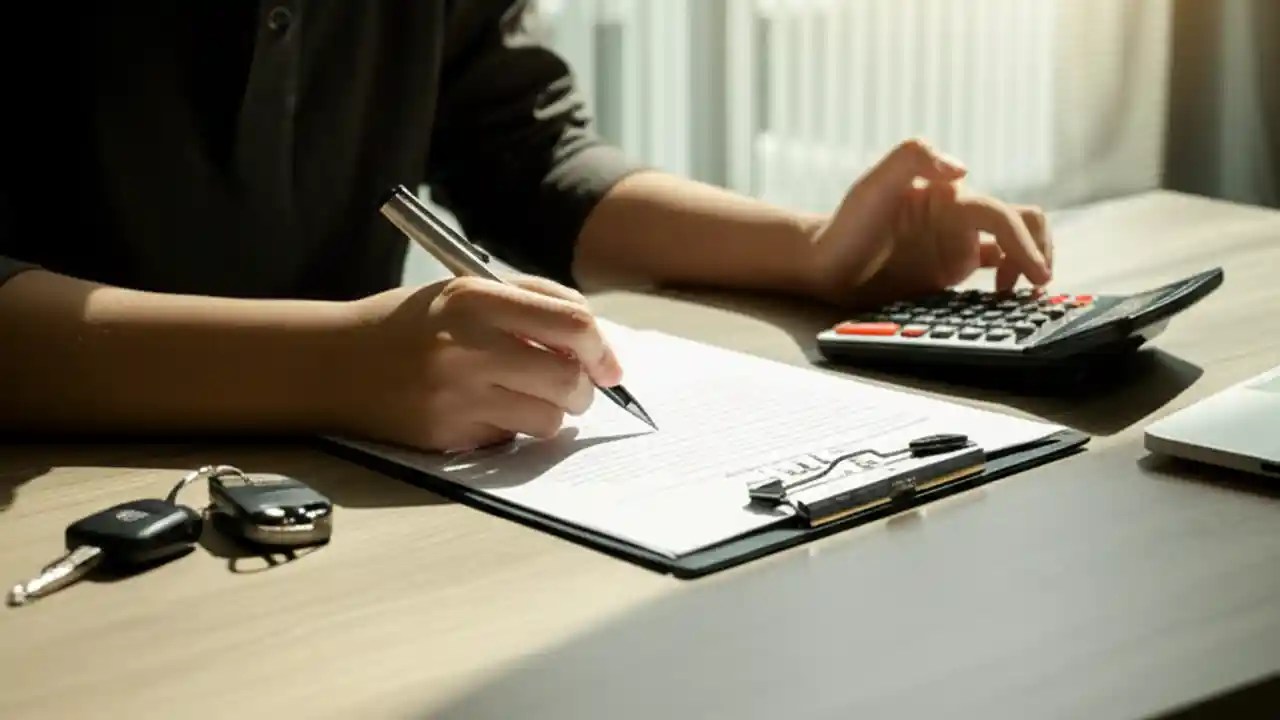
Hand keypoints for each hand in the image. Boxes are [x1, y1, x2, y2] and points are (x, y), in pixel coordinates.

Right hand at [342, 275, 621, 451]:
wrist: (335, 361)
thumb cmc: (415, 323)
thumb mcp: (467, 288)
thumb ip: (533, 301)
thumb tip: (595, 338)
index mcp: (477, 298)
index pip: (572, 324)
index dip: (603, 349)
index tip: (610, 366)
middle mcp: (468, 346)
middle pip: (568, 380)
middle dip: (584, 390)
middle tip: (575, 389)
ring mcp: (456, 395)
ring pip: (548, 420)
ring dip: (549, 413)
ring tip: (523, 397)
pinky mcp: (447, 434)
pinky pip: (511, 440)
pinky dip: (511, 428)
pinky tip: (482, 410)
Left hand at [804, 138, 1053, 308]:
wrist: (824, 262)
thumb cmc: (847, 222)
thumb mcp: (874, 184)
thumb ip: (913, 157)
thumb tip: (964, 170)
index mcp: (953, 197)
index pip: (1002, 217)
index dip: (1024, 244)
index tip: (1036, 276)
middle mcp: (961, 219)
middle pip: (1025, 224)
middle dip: (1041, 250)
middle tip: (1038, 286)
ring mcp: (958, 245)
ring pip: (1015, 248)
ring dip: (1031, 266)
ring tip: (1026, 298)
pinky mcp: (949, 271)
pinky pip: (994, 273)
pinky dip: (1010, 284)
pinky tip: (1002, 305)